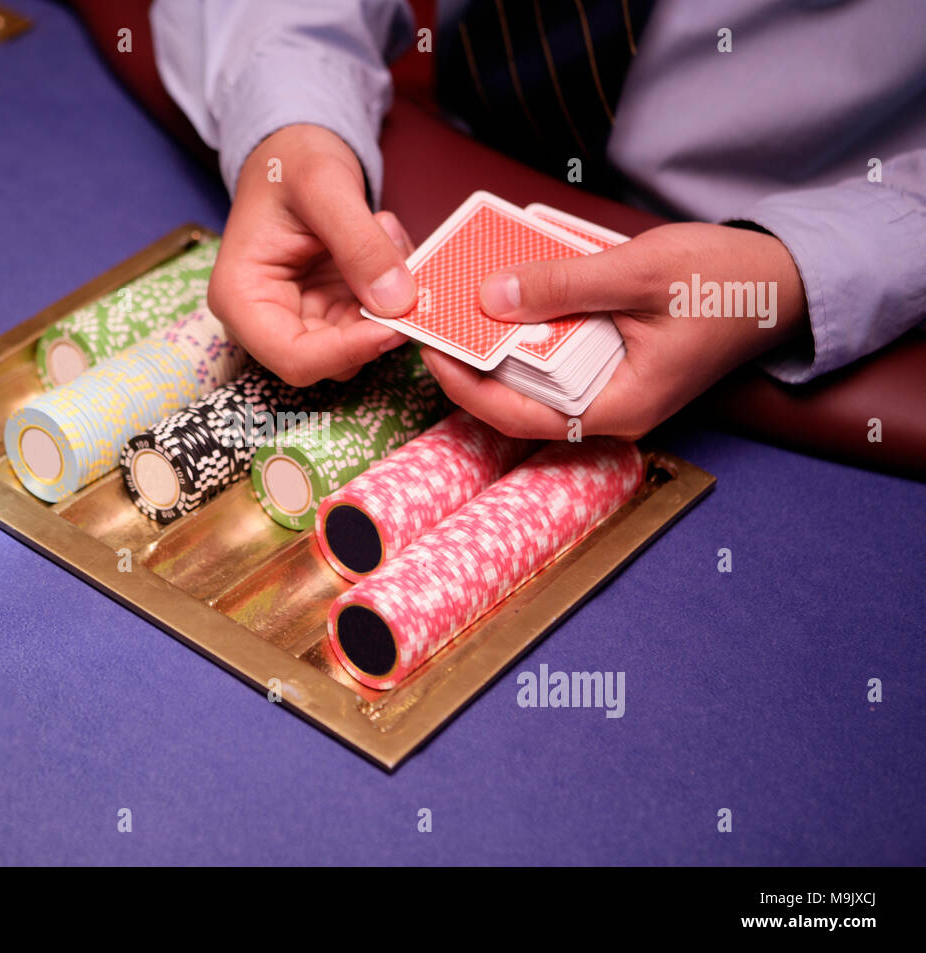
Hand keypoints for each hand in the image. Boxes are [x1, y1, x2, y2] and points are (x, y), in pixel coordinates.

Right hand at [209, 124, 414, 384]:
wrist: (293, 150)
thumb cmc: (291, 161)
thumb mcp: (324, 186)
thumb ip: (359, 243)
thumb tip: (396, 302)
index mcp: (241, 298)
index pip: (294, 357)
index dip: (348, 351)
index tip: (397, 324)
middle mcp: (265, 319)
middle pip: (329, 358)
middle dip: (375, 323)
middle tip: (408, 270)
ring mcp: (299, 317)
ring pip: (357, 343)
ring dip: (387, 302)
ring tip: (386, 235)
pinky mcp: (328, 308)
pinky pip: (369, 320)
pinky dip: (390, 289)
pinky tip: (386, 242)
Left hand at [420, 222, 808, 439]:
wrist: (785, 278)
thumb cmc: (726, 281)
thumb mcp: (640, 272)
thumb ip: (565, 285)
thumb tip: (491, 297)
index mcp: (620, 405)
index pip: (519, 416)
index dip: (466, 387)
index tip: (430, 350)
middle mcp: (611, 406)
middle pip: (521, 395)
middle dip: (474, 359)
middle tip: (434, 318)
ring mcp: (612, 385)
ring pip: (536, 371)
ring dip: (499, 339)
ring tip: (459, 301)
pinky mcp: (613, 360)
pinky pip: (559, 349)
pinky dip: (532, 324)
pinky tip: (509, 290)